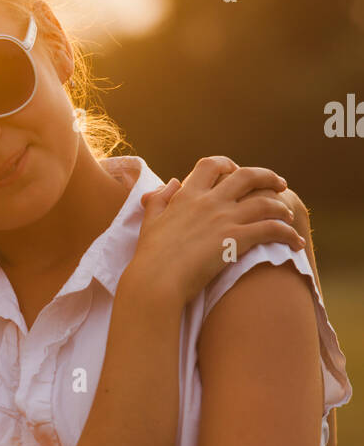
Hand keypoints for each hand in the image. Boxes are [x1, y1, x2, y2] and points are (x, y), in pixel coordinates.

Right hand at [130, 156, 305, 306]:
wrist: (156, 280)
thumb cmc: (150, 256)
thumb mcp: (151, 220)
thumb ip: (160, 198)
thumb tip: (172, 181)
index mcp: (188, 195)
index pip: (211, 165)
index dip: (228, 164)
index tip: (237, 170)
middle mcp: (210, 201)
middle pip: (247, 176)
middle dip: (267, 177)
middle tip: (280, 184)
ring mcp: (225, 219)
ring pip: (265, 202)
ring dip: (281, 207)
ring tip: (288, 215)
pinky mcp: (237, 240)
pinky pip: (272, 229)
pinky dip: (288, 234)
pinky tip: (295, 242)